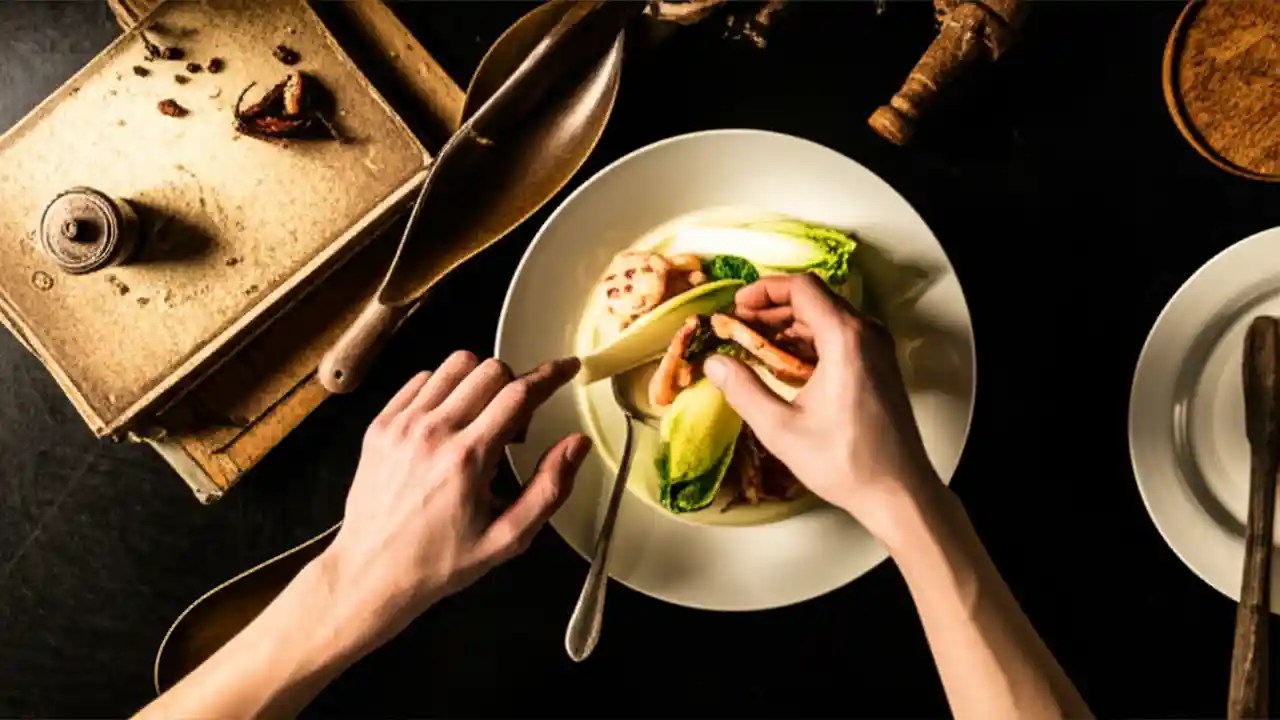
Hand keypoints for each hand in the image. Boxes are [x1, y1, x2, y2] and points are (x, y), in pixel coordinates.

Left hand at [320, 351, 590, 651]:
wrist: (372, 573)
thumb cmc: (442, 561)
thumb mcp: (508, 538)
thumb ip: (549, 489)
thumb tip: (578, 443)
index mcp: (468, 458)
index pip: (520, 394)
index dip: (550, 375)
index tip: (567, 368)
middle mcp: (434, 431)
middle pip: (490, 370)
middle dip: (515, 386)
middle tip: (514, 426)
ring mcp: (402, 424)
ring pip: (455, 365)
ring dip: (480, 381)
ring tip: (481, 419)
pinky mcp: (380, 424)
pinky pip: (421, 380)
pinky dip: (444, 388)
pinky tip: (449, 420)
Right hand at [703, 275, 937, 542]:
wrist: (898, 490)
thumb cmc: (844, 461)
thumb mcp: (782, 429)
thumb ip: (744, 390)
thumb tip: (714, 363)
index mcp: (845, 338)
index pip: (801, 287)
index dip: (763, 290)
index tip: (736, 306)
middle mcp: (866, 333)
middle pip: (814, 298)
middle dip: (772, 308)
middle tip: (738, 326)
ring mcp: (877, 348)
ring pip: (827, 316)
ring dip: (789, 324)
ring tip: (754, 344)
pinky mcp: (879, 364)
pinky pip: (840, 336)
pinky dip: (809, 340)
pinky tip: (784, 363)